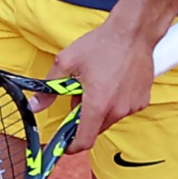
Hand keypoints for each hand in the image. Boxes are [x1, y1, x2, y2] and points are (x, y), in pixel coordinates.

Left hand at [47, 18, 156, 152]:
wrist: (134, 31)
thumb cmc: (102, 44)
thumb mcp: (67, 62)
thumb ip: (49, 88)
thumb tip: (35, 106)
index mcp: (98, 104)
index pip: (84, 141)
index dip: (71, 146)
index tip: (64, 143)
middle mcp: (117, 110)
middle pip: (95, 129)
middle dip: (83, 119)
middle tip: (78, 95)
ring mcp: (132, 107)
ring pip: (109, 118)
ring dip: (99, 109)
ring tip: (97, 84)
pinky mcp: (142, 101)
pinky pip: (122, 110)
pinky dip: (114, 102)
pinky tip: (112, 82)